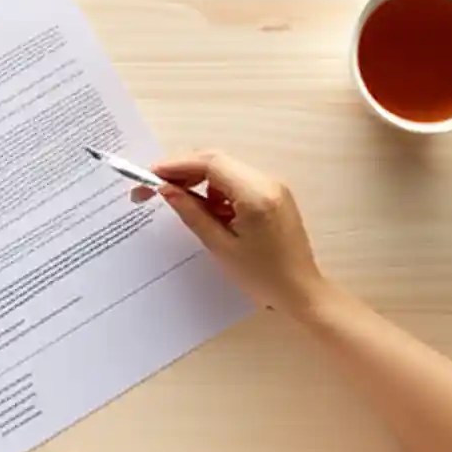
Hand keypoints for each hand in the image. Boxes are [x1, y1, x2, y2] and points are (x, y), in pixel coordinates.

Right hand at [139, 151, 321, 317]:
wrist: (300, 290)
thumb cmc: (262, 276)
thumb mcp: (221, 246)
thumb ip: (192, 214)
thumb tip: (167, 191)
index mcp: (255, 195)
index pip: (211, 164)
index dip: (177, 165)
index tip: (151, 175)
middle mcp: (267, 182)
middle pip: (218, 162)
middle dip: (185, 171)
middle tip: (157, 188)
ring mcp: (273, 186)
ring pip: (227, 171)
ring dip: (202, 182)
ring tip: (187, 208)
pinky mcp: (274, 194)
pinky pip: (239, 182)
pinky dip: (219, 191)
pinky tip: (211, 214)